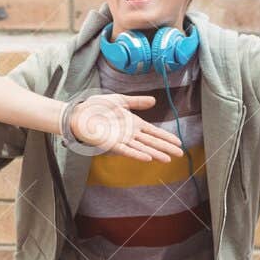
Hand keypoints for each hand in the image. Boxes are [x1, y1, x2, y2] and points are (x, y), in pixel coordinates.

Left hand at [69, 93, 183, 162]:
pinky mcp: (112, 144)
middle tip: (180, 154)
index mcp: (133, 123)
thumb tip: (154, 101)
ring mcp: (122, 140)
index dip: (166, 137)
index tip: (178, 142)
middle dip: (166, 148)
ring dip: (155, 153)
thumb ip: (137, 102)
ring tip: (168, 159)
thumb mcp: (120, 100)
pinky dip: (137, 154)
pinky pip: (127, 150)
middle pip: (152, 142)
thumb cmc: (96, 107)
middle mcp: (130, 133)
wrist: (79, 113)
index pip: (154, 132)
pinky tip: (148, 157)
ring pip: (143, 148)